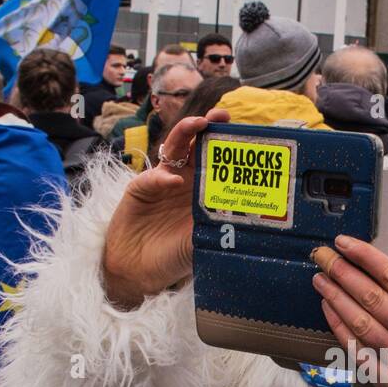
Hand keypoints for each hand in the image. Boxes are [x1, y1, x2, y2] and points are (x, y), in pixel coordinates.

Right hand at [102, 109, 229, 307]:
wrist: (137, 270)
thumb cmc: (172, 258)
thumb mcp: (201, 245)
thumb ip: (217, 230)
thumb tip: (250, 224)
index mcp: (205, 192)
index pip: (220, 164)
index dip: (230, 149)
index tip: (246, 136)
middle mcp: (186, 181)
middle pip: (198, 147)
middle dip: (210, 128)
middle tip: (222, 116)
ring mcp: (163, 182)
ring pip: (175, 149)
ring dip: (185, 133)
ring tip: (198, 124)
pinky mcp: (140, 188)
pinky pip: (152, 178)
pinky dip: (162, 178)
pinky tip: (173, 181)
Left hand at [311, 234, 387, 386]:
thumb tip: (364, 265)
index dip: (366, 258)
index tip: (344, 243)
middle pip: (374, 299)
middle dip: (344, 274)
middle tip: (324, 258)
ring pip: (362, 324)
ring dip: (336, 298)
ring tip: (321, 280)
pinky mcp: (387, 382)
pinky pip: (357, 350)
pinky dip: (339, 326)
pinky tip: (328, 308)